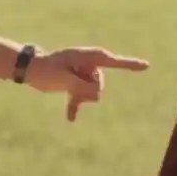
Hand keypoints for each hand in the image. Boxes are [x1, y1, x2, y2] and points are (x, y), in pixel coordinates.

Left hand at [25, 47, 149, 121]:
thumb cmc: (46, 70)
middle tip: (68, 82)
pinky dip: (74, 107)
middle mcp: (90, 65)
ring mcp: (83, 75)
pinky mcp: (76, 84)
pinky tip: (70, 119)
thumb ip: (84, 88)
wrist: (30, 69)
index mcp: (89, 57)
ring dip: (78, 97)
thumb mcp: (65, 80)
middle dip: (86, 90)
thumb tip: (97, 96)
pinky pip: (81, 99)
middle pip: (100, 86)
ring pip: (92, 95)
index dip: (130, 64)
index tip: (147, 66)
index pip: (114, 62)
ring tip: (64, 90)